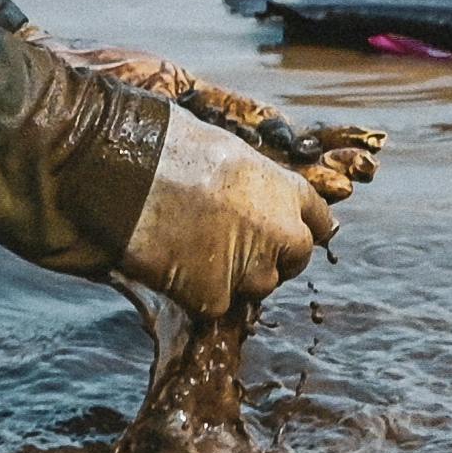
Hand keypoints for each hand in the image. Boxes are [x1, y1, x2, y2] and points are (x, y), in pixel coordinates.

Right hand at [119, 111, 335, 317]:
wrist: (132, 174)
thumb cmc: (171, 147)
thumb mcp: (228, 150)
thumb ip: (249, 182)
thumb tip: (241, 192)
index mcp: (287, 190)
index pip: (319, 219)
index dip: (300, 226)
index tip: (287, 232)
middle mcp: (282, 233)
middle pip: (295, 258)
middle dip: (273, 258)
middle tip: (237, 249)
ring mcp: (252, 269)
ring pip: (257, 286)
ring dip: (235, 278)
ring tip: (194, 253)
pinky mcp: (217, 297)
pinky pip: (214, 305)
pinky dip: (195, 294)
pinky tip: (170, 267)